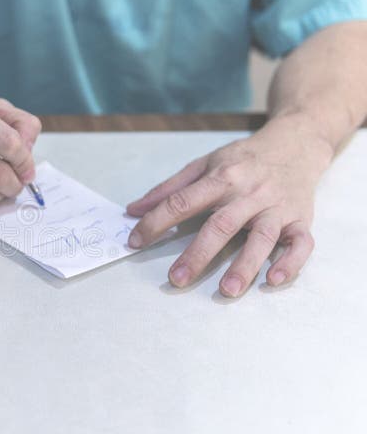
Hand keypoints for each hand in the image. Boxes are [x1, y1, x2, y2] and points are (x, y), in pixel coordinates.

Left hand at [125, 116, 334, 296]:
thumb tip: (132, 210)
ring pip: (262, 237)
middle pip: (222, 224)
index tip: (135, 242)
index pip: (183, 201)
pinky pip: (301, 243)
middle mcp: (250, 192)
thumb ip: (169, 189)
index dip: (157, 221)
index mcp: (222, 177)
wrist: (295, 143)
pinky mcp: (302, 219)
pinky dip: (290, 262)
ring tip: (227, 290)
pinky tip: (273, 279)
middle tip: (177, 279)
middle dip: (198, 253)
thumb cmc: (242, 159)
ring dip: (245, 265)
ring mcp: (277, 207)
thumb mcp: (204, 164)